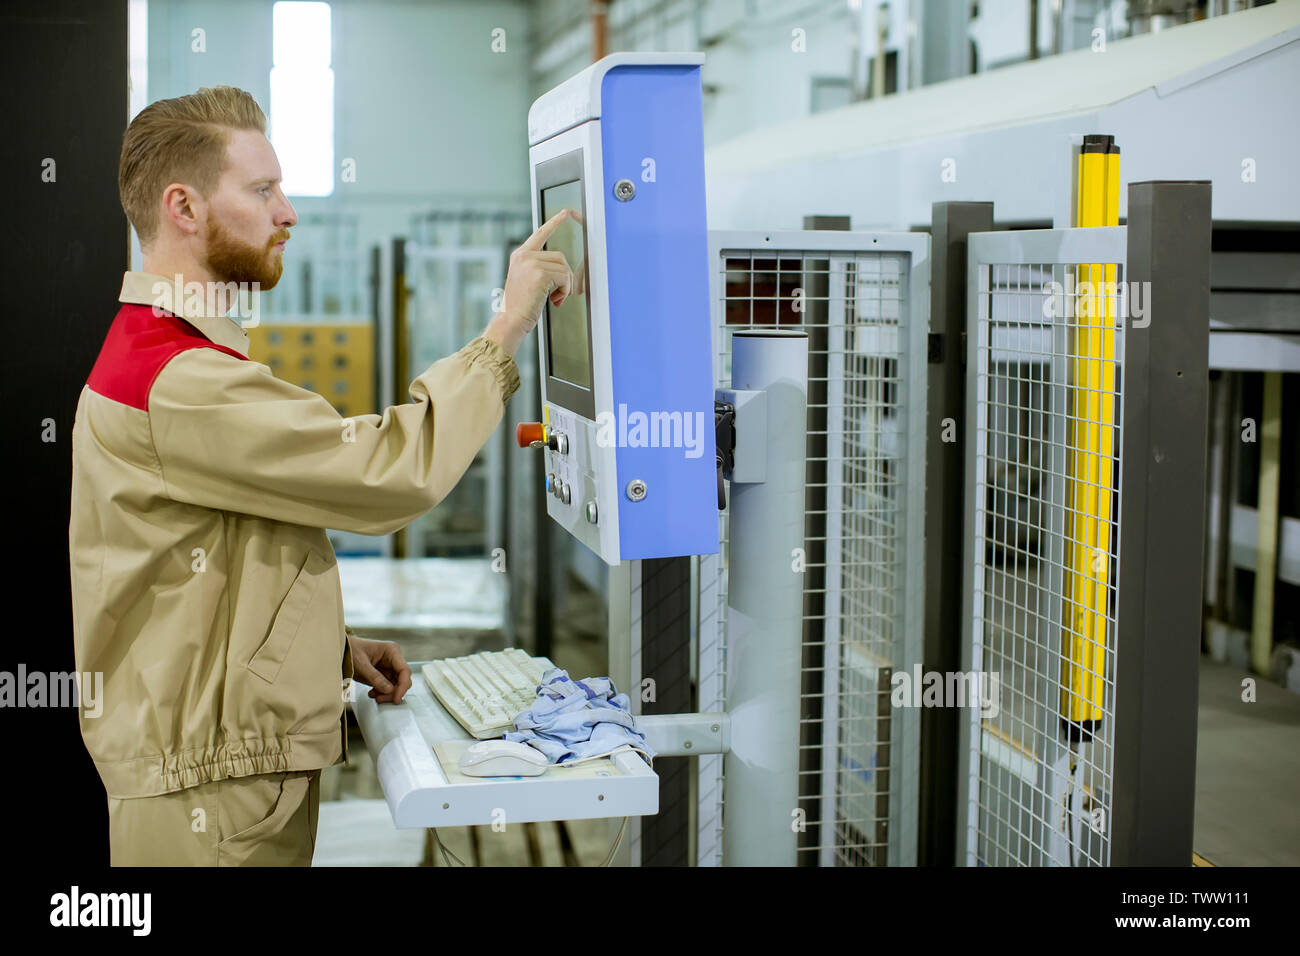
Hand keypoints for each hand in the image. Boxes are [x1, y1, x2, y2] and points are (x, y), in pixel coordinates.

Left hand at [348, 635, 411, 703]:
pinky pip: (388, 687)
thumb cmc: (350, 650)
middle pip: (402, 680)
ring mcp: (389, 667)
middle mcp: (393, 659)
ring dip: (387, 694)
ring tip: (374, 695)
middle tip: (381, 698)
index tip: (396, 697)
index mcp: (391, 651)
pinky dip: (382, 693)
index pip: (404, 670)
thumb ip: (375, 677)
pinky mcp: (383, 675)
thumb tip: (389, 689)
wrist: (342, 651)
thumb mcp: (361, 664)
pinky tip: (372, 692)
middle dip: (393, 692)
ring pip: (396, 685)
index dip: (403, 685)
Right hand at [485, 209, 574, 355]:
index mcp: (520, 255)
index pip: (540, 234)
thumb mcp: (527, 281)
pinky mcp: (539, 273)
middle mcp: (524, 255)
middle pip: (560, 257)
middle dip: (565, 277)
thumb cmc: (520, 306)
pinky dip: (565, 291)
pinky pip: (565, 277)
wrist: (510, 320)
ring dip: (565, 286)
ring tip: (555, 298)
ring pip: (564, 267)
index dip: (554, 223)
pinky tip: (554, 301)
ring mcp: (531, 263)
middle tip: (559, 294)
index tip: (565, 213)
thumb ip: (539, 269)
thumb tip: (563, 268)